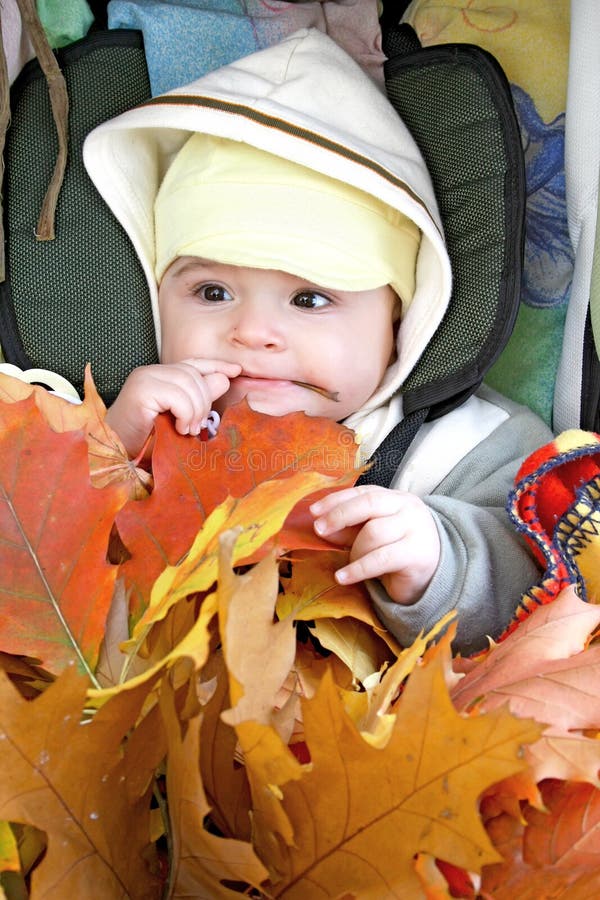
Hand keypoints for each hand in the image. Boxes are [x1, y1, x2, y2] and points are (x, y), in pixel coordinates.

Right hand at [105, 358, 241, 456]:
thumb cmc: (146, 445)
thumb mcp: (180, 421)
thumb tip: (224, 379)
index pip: (194, 363)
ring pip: (188, 383)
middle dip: (204, 401)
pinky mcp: (140, 390)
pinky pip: (178, 395)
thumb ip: (199, 400)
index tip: (236, 371)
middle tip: (197, 428)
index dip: (216, 365)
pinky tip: (178, 429)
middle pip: (194, 374)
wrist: (116, 460)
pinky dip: (185, 414)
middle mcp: (151, 373)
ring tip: (187, 430)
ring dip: (195, 411)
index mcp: (161, 378)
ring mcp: (144, 379)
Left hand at [310, 485, 440, 604]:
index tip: (313, 511)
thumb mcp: (371, 535)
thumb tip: (320, 527)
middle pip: (369, 503)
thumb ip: (349, 529)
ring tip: (348, 563)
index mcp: (395, 498)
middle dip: (340, 515)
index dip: (336, 499)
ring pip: (374, 532)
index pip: (363, 492)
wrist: (434, 574)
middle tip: (319, 529)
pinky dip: (358, 568)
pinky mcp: (417, 554)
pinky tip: (342, 577)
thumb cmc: (397, 550)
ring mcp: (415, 529)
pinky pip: (381, 559)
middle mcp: (407, 508)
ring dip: (354, 549)